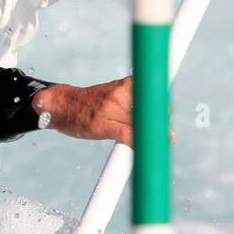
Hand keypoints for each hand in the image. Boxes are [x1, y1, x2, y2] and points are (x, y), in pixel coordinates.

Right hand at [31, 75, 174, 148]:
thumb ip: (134, 100)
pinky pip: (127, 134)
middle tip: (170, 136)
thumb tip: (161, 112)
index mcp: (126, 85)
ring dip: (155, 133)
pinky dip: (139, 141)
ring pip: (142, 122)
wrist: (61, 105)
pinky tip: (148, 148)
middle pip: (152, 108)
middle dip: (162, 123)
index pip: (155, 92)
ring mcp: (111, 108)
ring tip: (164, 142)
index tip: (172, 119)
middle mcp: (120, 94)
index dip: (166, 105)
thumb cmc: (90, 103)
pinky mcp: (101, 124)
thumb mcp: (114, 93)